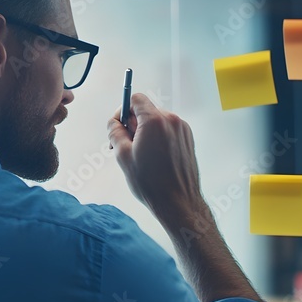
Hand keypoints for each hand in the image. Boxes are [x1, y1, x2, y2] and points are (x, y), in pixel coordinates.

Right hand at [107, 93, 210, 231]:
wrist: (178, 202)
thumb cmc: (151, 183)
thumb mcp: (122, 156)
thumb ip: (115, 132)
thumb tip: (113, 123)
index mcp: (154, 121)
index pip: (135, 99)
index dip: (122, 110)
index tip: (118, 125)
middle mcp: (171, 120)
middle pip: (145, 110)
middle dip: (133, 124)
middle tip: (124, 146)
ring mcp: (182, 129)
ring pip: (156, 121)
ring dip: (145, 132)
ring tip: (140, 156)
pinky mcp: (188, 139)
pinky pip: (167, 130)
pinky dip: (158, 138)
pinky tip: (153, 158)